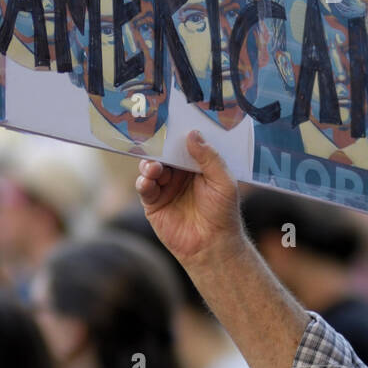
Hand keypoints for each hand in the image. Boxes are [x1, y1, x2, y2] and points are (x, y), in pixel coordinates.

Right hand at [136, 130, 245, 268]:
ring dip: (150, 164)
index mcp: (197, 165)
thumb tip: (193, 134)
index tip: (170, 121)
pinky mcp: (154, 203)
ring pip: (151, 167)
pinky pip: (144, 187)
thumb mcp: (223, 181)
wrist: (213, 246)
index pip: (184, 144)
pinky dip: (143, 181)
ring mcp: (165, 187)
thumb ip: (209, 158)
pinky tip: (148, 180)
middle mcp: (179, 174)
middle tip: (155, 142)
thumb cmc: (223, 213)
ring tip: (155, 167)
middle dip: (159, 147)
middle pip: (164, 154)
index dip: (178, 134)